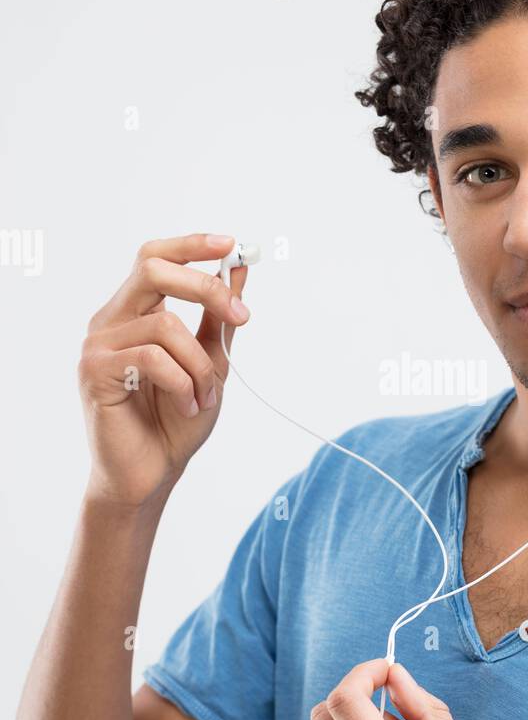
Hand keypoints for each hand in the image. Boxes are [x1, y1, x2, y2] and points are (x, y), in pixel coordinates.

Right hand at [78, 233, 250, 507]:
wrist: (152, 474)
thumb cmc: (176, 420)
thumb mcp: (210, 362)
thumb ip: (219, 317)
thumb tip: (240, 269)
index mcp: (134, 312)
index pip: (154, 257)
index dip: (191, 245)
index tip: (232, 245)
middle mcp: (110, 320)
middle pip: (153, 270)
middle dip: (205, 288)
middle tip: (241, 315)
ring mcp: (97, 344)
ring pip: (165, 325)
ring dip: (200, 364)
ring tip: (205, 397)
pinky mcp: (94, 372)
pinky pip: (152, 358)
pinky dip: (183, 383)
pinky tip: (186, 407)